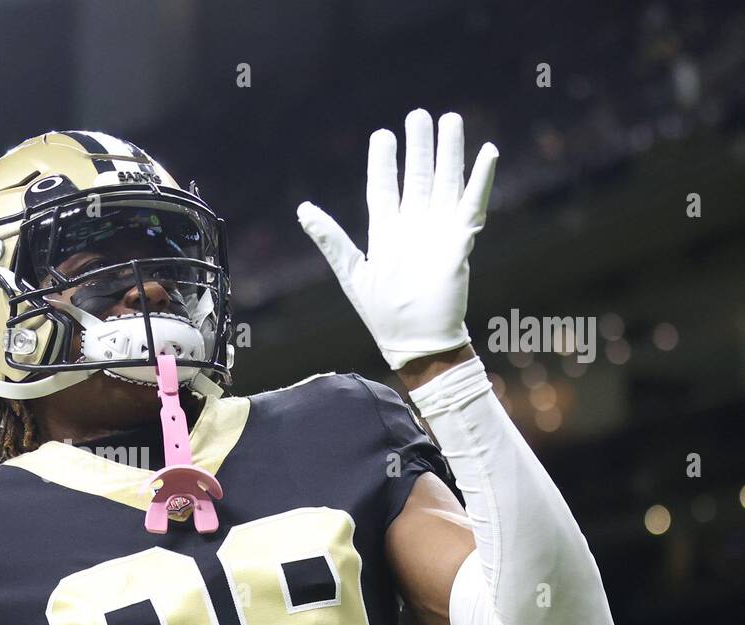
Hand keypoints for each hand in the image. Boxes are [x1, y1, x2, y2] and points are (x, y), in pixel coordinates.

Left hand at [297, 109, 497, 370]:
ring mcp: (438, 232)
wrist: (417, 343)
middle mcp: (413, 227)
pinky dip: (481, 179)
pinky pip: (472, 204)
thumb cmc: (382, 314)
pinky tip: (487, 153)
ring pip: (445, 182)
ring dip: (448, 152)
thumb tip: (303, 209)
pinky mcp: (460, 241)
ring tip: (450, 120)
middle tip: (419, 114)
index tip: (382, 134)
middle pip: (417, 177)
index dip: (383, 162)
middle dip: (419, 146)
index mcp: (385, 233)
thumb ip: (330, 237)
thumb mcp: (351, 271)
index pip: (383, 188)